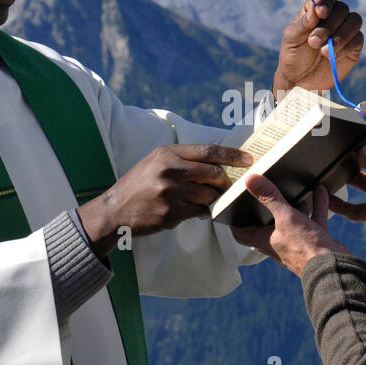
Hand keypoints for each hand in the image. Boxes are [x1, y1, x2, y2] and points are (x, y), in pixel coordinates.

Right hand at [77, 144, 252, 257]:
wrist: (115, 210)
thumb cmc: (140, 184)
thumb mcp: (157, 162)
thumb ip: (183, 159)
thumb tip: (218, 162)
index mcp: (167, 154)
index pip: (208, 151)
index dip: (232, 155)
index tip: (250, 159)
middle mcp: (169, 170)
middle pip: (213, 174)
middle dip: (224, 182)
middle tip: (225, 186)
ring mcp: (169, 193)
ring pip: (207, 196)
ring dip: (210, 200)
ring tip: (199, 200)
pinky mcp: (170, 213)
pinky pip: (196, 212)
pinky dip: (197, 212)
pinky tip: (185, 211)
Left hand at [231, 177, 348, 277]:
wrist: (332, 268)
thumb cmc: (305, 249)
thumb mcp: (285, 217)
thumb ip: (270, 198)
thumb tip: (250, 180)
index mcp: (265, 240)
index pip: (243, 234)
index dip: (236, 223)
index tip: (233, 209)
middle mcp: (280, 242)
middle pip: (268, 225)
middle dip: (267, 209)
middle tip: (265, 192)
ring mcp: (298, 242)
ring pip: (293, 221)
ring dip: (294, 206)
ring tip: (294, 189)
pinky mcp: (315, 241)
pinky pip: (314, 220)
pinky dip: (316, 205)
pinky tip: (320, 190)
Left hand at [273, 0, 363, 94]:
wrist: (300, 81)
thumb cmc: (293, 56)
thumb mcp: (291, 38)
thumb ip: (304, 22)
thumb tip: (316, 8)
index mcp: (317, 9)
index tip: (321, 13)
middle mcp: (334, 17)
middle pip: (342, 9)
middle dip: (329, 26)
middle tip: (313, 42)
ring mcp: (345, 31)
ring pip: (354, 21)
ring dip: (340, 36)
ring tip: (322, 52)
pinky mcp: (353, 47)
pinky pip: (358, 39)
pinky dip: (345, 47)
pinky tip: (331, 57)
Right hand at [328, 140, 365, 235]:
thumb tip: (359, 150)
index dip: (360, 138)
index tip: (342, 132)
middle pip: (361, 162)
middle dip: (346, 157)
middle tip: (327, 151)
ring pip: (355, 183)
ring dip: (341, 178)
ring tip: (323, 171)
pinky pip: (355, 209)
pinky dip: (341, 207)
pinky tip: (327, 200)